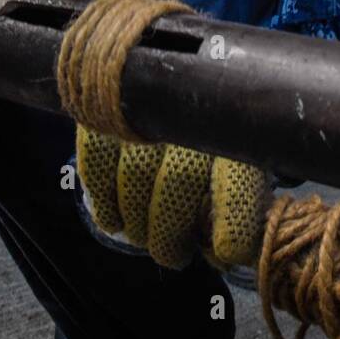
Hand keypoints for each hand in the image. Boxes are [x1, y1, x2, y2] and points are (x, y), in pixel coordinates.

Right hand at [77, 126, 269, 269]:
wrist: (175, 82)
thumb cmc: (214, 139)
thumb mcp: (240, 162)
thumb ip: (237, 203)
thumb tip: (223, 254)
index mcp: (235, 132)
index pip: (238, 180)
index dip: (233, 222)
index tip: (226, 250)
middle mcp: (192, 118)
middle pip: (176, 185)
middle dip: (169, 236)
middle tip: (174, 255)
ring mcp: (148, 112)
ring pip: (135, 178)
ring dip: (137, 225)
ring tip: (146, 239)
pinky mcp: (110, 112)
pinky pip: (98, 162)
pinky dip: (104, 201)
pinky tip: (114, 223)